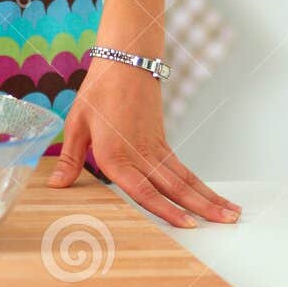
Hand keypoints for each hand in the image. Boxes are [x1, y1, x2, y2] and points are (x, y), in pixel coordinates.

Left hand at [48, 62, 240, 227]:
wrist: (124, 61)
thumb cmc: (98, 92)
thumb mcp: (76, 124)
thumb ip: (69, 159)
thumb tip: (56, 186)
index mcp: (114, 154)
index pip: (143, 190)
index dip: (166, 210)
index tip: (188, 225)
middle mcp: (139, 154)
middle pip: (175, 187)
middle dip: (202, 208)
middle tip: (228, 225)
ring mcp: (154, 148)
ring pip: (185, 179)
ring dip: (209, 198)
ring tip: (232, 215)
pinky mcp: (161, 141)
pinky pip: (183, 169)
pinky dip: (200, 185)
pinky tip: (212, 198)